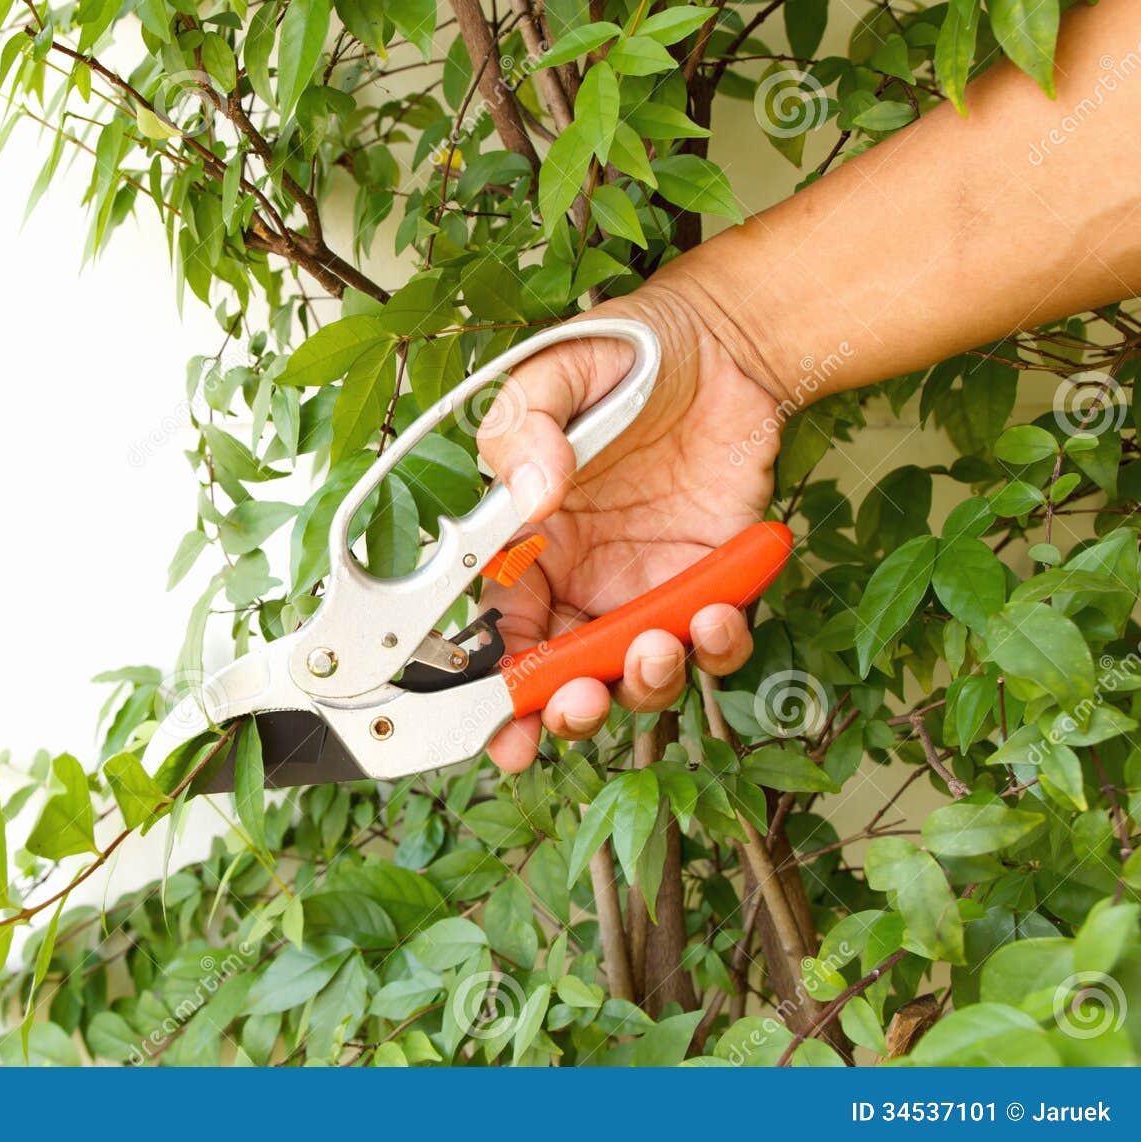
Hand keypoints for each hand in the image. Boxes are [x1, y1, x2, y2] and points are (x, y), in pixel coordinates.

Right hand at [476, 281, 785, 771]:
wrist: (723, 342)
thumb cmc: (624, 357)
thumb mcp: (552, 375)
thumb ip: (522, 430)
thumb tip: (530, 498)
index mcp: (530, 548)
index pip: (503, 633)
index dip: (497, 687)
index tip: (500, 720)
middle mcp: (585, 581)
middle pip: (566, 675)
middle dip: (568, 709)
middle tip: (578, 701)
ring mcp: (649, 587)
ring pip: (640, 676)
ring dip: (644, 684)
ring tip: (656, 646)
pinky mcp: (713, 582)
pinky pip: (715, 641)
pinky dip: (717, 649)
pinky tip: (714, 615)